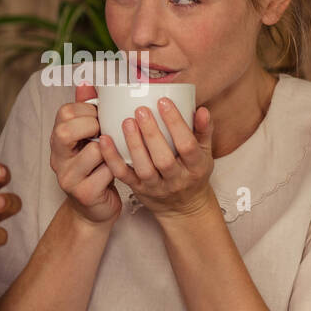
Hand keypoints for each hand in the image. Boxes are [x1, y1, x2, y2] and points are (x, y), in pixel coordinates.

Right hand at [49, 82, 120, 224]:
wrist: (96, 209)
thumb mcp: (89, 138)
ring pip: (93, 151)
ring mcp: (68, 178)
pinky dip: (118, 168)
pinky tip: (120, 171)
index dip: (87, 110)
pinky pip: (107, 172)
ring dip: (111, 149)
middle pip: (65, 132)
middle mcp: (57, 158)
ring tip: (115, 153)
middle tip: (106, 132)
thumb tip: (87, 81)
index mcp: (57, 140)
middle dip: (92, 126)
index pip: (65, 113)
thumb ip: (87, 110)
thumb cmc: (96, 168)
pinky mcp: (84, 194)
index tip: (100, 116)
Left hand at [98, 97, 214, 218]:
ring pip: (144, 168)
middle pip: (164, 159)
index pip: (187, 145)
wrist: (184, 207)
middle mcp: (177, 179)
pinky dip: (112, 158)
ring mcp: (156, 187)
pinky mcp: (138, 190)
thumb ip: (204, 131)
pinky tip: (105, 140)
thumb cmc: (193, 174)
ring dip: (134, 145)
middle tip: (141, 110)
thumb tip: (201, 110)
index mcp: (196, 167)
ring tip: (127, 122)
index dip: (176, 124)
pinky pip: (124, 175)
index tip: (164, 102)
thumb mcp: (205, 154)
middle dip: (152, 134)